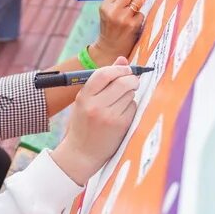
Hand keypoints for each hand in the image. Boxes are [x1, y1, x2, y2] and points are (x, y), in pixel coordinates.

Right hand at [51, 59, 138, 183]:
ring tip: (120, 102)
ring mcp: (109, 116)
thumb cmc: (83, 124)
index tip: (125, 70)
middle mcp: (95, 106)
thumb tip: (122, 59)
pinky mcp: (120, 125)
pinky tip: (121, 114)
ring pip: (130, 94)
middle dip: (131, 79)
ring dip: (129, 94)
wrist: (81, 153)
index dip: (119, 68)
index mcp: (83, 97)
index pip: (104, 73)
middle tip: (132, 81)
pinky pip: (133, 107)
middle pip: (122, 81)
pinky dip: (130, 107)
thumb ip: (102, 80)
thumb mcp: (85, 101)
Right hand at [89, 0, 144, 64]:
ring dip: (138, 6)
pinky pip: (141, 14)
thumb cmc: (110, 27)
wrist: (110, 49)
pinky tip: (132, 26)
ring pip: (138, 1)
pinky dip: (139, 18)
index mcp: (105, 6)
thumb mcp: (107, 12)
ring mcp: (123, 18)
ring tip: (131, 15)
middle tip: (135, 0)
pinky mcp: (133, 25)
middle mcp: (113, 11)